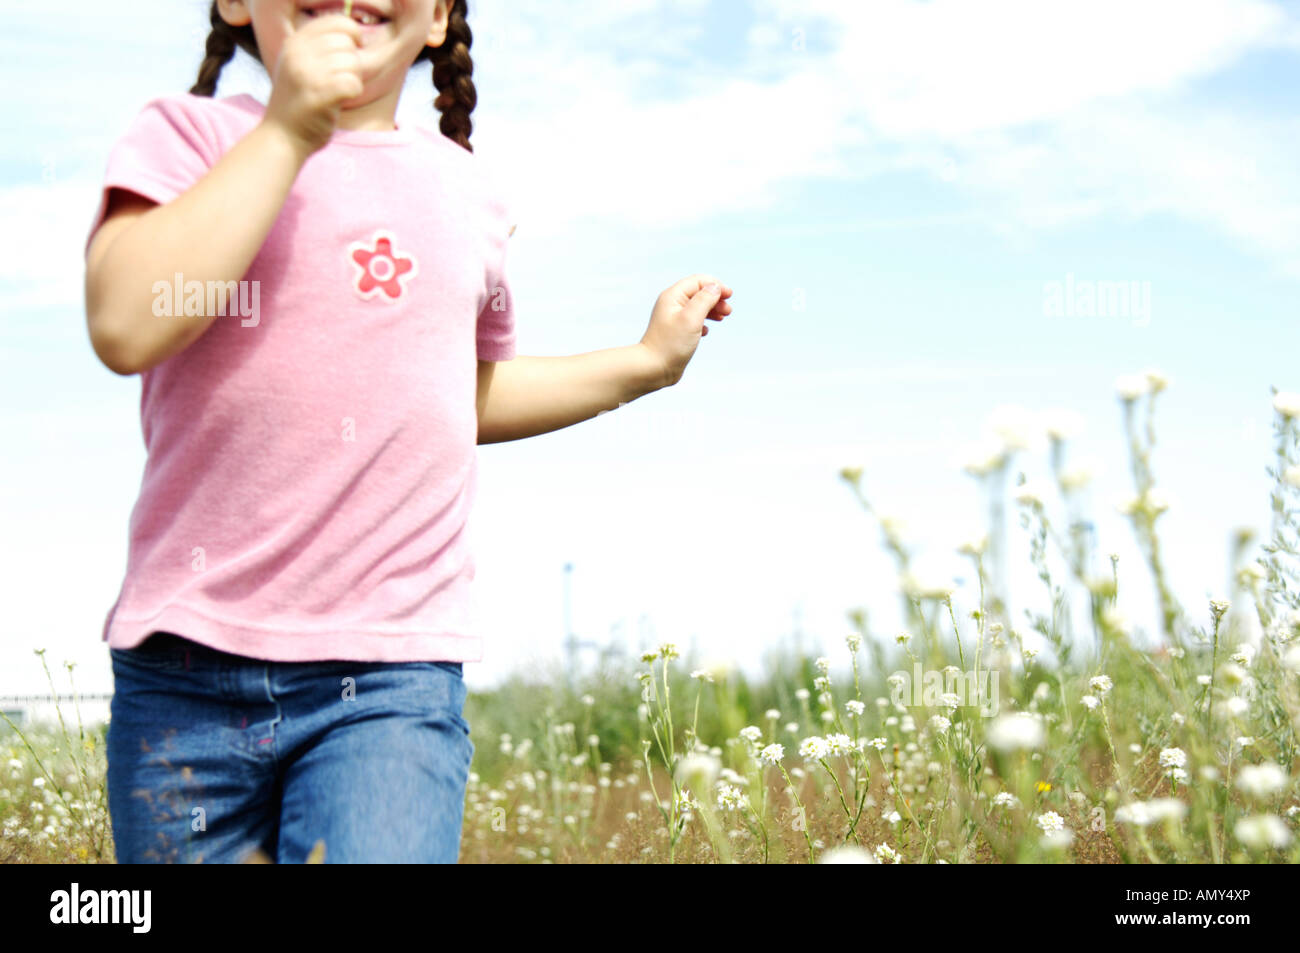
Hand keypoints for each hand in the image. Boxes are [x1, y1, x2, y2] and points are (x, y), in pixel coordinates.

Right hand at [262, 14, 378, 154]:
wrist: (282, 137)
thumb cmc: (298, 103)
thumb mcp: (299, 65)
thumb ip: (320, 47)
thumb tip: (356, 34)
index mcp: (294, 42)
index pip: (337, 22)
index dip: (352, 35)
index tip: (349, 52)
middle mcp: (298, 53)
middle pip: (348, 43)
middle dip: (352, 63)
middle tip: (338, 80)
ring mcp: (307, 73)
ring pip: (353, 64)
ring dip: (352, 80)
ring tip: (334, 93)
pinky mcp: (320, 94)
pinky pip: (353, 84)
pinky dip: (353, 93)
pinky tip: (340, 101)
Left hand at [640, 274, 732, 387]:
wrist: (654, 368)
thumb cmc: (671, 344)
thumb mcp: (692, 318)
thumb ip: (704, 299)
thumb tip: (715, 287)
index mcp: (673, 296)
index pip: (698, 281)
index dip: (715, 285)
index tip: (729, 295)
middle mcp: (672, 304)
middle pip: (698, 292)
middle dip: (715, 298)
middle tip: (728, 310)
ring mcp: (673, 318)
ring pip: (697, 306)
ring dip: (712, 309)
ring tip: (723, 317)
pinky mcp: (675, 332)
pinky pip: (692, 320)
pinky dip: (703, 322)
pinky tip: (706, 331)